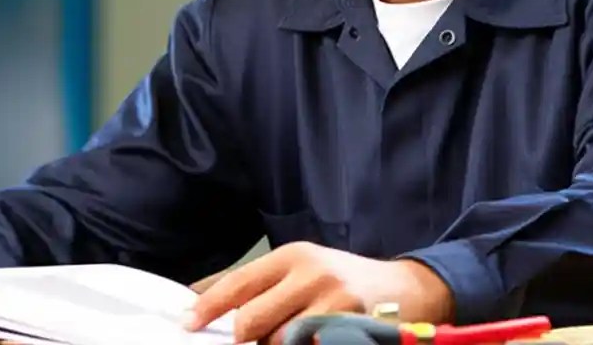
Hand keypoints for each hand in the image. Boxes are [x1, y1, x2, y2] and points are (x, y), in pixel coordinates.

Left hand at [184, 242, 452, 343]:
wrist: (407, 289)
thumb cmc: (340, 281)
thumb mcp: (297, 269)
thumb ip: (251, 283)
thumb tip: (194, 296)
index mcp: (291, 257)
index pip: (237, 284)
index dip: (207, 308)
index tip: (185, 324)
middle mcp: (312, 275)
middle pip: (253, 320)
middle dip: (242, 339)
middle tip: (243, 341)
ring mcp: (335, 304)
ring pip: (277, 341)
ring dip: (271, 344)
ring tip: (284, 336)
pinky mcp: (353, 328)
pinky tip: (302, 340)